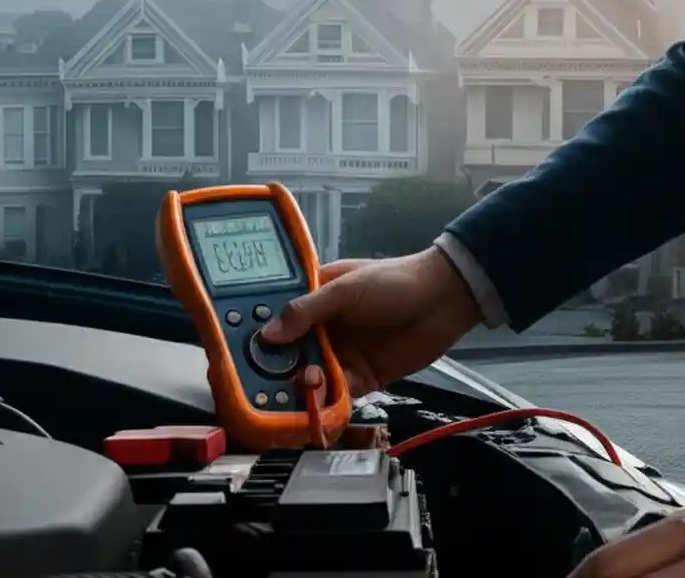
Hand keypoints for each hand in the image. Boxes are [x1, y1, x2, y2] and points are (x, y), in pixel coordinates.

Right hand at [259, 247, 481, 395]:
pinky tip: (320, 402)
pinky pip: (338, 392)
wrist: (444, 300)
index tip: (240, 351)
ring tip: (302, 386)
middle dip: (277, 367)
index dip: (259, 334)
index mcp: (314, 299)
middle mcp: (323, 328)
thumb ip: (306, 311)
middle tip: (264, 380)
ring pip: (311, 375)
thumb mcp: (345, 290)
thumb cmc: (393, 283)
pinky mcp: (363, 377)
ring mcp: (343, 353)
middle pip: (290, 353)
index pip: (278, 318)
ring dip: (303, 384)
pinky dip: (328, 399)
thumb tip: (267, 334)